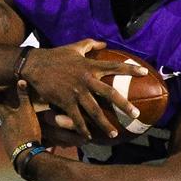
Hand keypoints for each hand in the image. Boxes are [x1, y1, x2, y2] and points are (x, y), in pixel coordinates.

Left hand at [0, 83, 42, 153]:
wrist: (25, 155)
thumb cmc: (26, 131)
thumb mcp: (27, 111)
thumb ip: (24, 96)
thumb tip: (21, 80)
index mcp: (5, 116)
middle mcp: (3, 126)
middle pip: (3, 116)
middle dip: (8, 110)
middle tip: (14, 105)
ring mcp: (6, 138)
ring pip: (9, 128)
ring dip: (15, 124)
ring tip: (25, 122)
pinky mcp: (11, 147)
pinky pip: (14, 138)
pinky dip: (19, 135)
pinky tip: (27, 136)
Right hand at [19, 38, 144, 140]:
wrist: (35, 65)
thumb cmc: (55, 56)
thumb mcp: (74, 47)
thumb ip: (90, 44)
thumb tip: (104, 43)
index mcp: (90, 66)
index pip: (114, 67)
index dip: (130, 70)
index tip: (144, 73)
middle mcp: (86, 80)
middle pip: (110, 94)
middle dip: (124, 105)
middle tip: (136, 114)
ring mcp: (76, 92)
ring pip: (94, 111)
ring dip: (105, 124)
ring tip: (115, 133)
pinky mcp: (65, 102)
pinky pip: (76, 118)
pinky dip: (83, 128)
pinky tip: (89, 137)